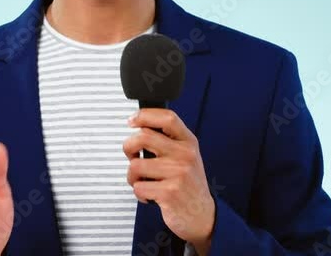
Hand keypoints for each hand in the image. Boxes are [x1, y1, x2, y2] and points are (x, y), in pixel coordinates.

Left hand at [123, 109, 215, 252]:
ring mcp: (178, 173)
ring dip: (132, 177)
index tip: (133, 120)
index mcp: (188, 142)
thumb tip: (140, 125)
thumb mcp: (186, 157)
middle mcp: (185, 155)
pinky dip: (139, 193)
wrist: (202, 215)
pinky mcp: (169, 192)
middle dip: (128, 147)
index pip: (167, 118)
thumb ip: (168, 141)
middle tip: (132, 157)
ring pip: (135, 165)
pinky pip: (138, 187)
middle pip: (143, 137)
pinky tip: (150, 195)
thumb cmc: (189, 184)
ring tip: (144, 182)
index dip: (145, 115)